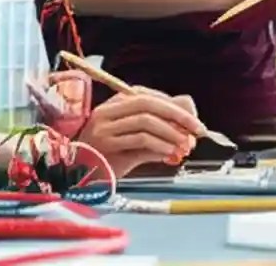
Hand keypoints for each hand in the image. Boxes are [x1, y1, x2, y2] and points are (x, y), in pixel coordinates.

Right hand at [76, 87, 203, 176]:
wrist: (78, 178)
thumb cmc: (108, 158)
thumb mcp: (134, 140)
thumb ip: (157, 130)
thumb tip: (188, 122)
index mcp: (115, 104)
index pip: (149, 96)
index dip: (175, 106)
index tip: (194, 121)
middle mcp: (108, 111)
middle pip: (148, 104)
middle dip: (178, 116)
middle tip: (197, 130)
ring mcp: (104, 127)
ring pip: (145, 121)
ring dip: (171, 134)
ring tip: (185, 146)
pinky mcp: (105, 144)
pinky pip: (139, 140)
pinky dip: (160, 146)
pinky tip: (170, 154)